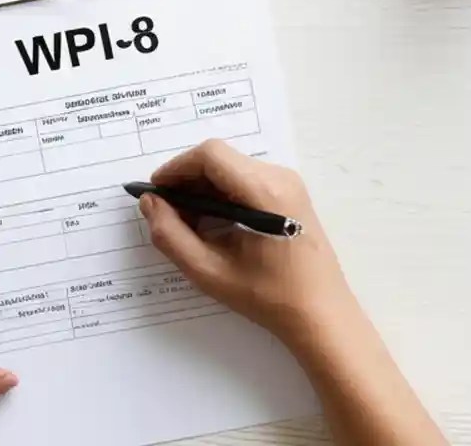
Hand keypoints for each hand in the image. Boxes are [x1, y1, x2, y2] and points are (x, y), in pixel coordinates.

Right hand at [138, 140, 356, 346]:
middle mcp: (280, 177)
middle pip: (219, 159)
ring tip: (186, 223)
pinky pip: (245, 179)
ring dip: (202, 188)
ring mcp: (288, 184)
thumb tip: (150, 203)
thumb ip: (171, 235)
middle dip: (186, 180)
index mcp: (264, 191)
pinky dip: (221, 194)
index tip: (155, 193)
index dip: (176, 168)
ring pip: (231, 168)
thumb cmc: (268, 297)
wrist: (321, 315)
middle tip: (166, 212)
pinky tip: (211, 224)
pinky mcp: (290, 194)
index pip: (210, 155)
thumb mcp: (209, 272)